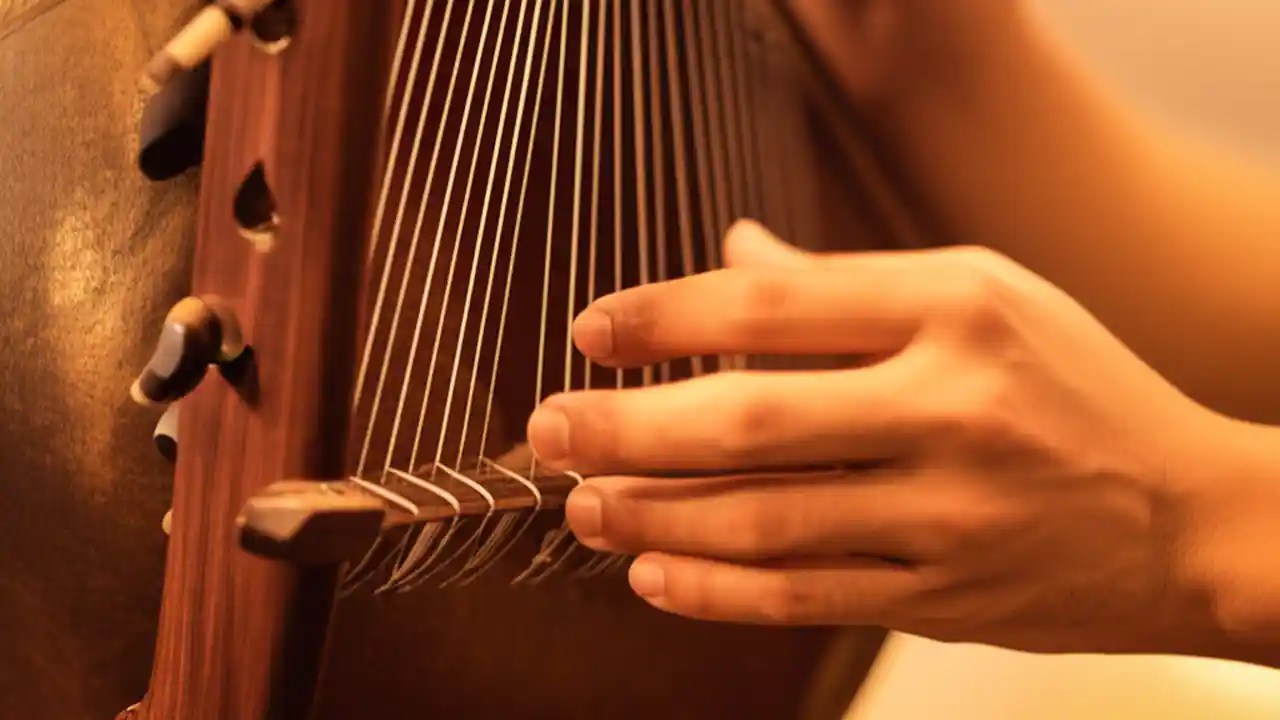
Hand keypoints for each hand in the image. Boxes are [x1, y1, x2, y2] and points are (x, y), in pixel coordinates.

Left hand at [527, 221, 1279, 660]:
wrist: (1188, 518)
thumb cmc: (1073, 388)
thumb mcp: (983, 298)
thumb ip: (846, 284)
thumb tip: (730, 248)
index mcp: (956, 309)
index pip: (775, 303)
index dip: (666, 315)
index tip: (593, 329)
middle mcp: (953, 407)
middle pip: (752, 419)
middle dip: (628, 426)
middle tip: (548, 429)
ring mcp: (949, 513)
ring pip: (765, 520)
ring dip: (653, 513)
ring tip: (579, 503)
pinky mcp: (945, 597)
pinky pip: (804, 596)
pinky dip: (714, 588)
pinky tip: (650, 572)